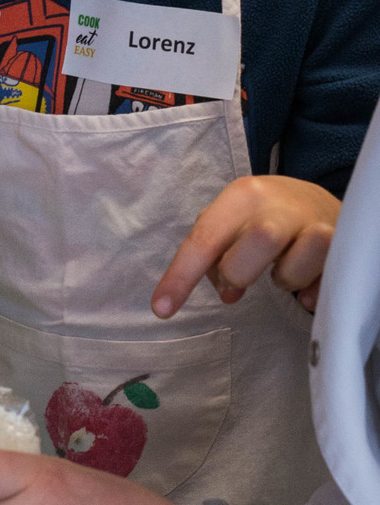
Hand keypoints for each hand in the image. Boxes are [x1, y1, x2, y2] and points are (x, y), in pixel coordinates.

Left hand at [152, 174, 338, 318]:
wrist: (318, 202)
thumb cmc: (265, 217)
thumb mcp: (236, 222)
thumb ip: (218, 252)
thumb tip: (226, 291)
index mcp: (243, 194)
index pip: (206, 236)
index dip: (182, 275)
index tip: (162, 309)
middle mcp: (279, 203)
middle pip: (257, 242)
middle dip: (240, 273)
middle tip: (238, 283)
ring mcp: (314, 223)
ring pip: (292, 268)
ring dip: (283, 281)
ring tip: (283, 273)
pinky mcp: (342, 247)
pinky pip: (324, 286)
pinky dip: (311, 294)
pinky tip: (310, 283)